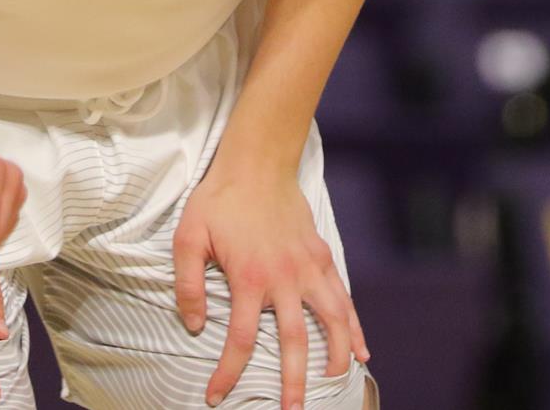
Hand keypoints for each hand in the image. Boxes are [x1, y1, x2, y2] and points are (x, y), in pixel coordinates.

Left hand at [173, 168, 366, 408]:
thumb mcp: (188, 238)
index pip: (241, 340)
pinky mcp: (322, 256)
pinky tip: (361, 349)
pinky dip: (353, 325)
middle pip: (294, 341)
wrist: (257, 163)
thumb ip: (189, 284)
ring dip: (335, 355)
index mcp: (250, 279)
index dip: (228, 373)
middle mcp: (284, 278)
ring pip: (330, 320)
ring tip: (335, 382)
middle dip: (293, 381)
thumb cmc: (219, 200)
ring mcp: (308, 267)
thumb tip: (195, 326)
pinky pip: (343, 296)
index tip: (215, 397)